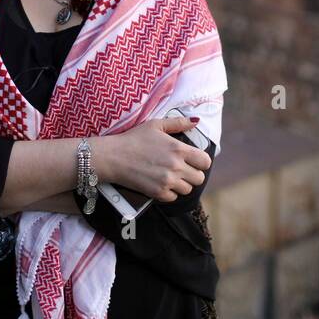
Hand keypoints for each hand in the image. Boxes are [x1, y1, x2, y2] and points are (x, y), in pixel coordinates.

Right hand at [94, 115, 210, 202]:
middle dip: (192, 174)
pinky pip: (174, 198)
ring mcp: (168, 181)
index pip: (205, 162)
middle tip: (182, 170)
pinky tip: (160, 183)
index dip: (201, 162)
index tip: (193, 160)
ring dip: (181, 184)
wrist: (113, 157)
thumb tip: (195, 121)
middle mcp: (176, 167)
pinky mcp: (158, 193)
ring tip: (170, 176)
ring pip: (188, 190)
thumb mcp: (156, 125)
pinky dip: (169, 193)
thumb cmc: (134, 139)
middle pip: (199, 178)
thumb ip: (178, 123)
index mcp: (179, 149)